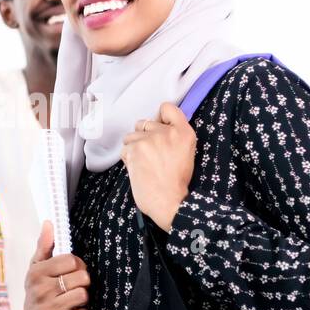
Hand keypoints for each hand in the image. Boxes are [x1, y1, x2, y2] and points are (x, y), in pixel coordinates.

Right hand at [21, 220, 90, 309]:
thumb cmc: (37, 294)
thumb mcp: (36, 270)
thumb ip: (44, 246)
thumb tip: (49, 223)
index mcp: (37, 272)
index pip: (72, 261)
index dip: (78, 266)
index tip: (73, 271)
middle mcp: (41, 289)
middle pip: (82, 278)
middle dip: (82, 283)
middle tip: (73, 288)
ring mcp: (48, 308)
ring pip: (83, 295)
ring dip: (82, 300)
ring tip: (71, 301)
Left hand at [120, 102, 195, 232]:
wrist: (169, 202)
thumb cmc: (176, 183)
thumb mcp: (185, 153)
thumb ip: (174, 137)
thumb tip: (156, 126)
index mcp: (184, 133)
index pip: (167, 108)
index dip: (160, 116)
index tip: (159, 126)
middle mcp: (167, 132)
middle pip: (145, 122)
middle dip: (144, 136)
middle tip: (151, 155)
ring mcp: (150, 139)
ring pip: (131, 136)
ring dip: (134, 148)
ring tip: (145, 164)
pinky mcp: (135, 149)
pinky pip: (124, 149)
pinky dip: (128, 159)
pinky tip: (138, 170)